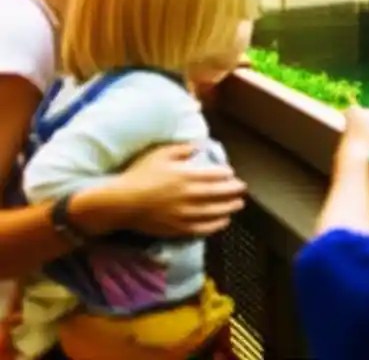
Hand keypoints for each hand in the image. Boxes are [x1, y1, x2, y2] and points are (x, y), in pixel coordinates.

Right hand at [103, 144, 245, 236]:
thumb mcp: (159, 154)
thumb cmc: (139, 175)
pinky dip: (216, 225)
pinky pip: (203, 228)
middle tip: (242, 188)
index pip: (216, 175)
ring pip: (215, 212)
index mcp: (187, 176)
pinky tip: (223, 221)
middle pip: (220, 194)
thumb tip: (199, 145)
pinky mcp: (178, 228)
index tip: (231, 173)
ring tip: (238, 204)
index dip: (226, 174)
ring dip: (229, 208)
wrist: (120, 202)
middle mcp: (190, 195)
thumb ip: (182, 149)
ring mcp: (185, 214)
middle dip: (234, 191)